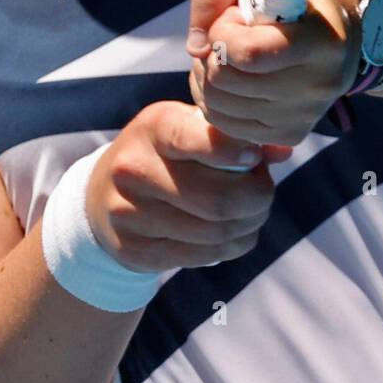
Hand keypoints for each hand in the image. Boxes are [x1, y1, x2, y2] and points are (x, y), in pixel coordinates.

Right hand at [85, 100, 291, 272]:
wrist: (101, 196)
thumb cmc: (163, 153)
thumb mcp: (188, 127)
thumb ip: (233, 134)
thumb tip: (282, 150)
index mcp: (153, 127)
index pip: (201, 139)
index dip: (239, 151)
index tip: (256, 157)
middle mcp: (135, 168)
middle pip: (218, 199)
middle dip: (258, 198)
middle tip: (264, 190)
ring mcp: (130, 213)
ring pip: (215, 232)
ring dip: (249, 225)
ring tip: (254, 212)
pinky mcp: (135, 250)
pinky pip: (202, 256)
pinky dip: (232, 246)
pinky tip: (236, 233)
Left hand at [186, 0, 361, 152]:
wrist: (339, 32)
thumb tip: (195, 48)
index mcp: (320, 40)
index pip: (248, 53)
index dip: (223, 33)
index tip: (232, 17)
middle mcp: (317, 84)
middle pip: (226, 82)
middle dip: (212, 54)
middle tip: (228, 38)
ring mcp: (304, 115)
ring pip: (219, 107)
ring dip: (208, 78)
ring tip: (229, 57)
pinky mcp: (290, 135)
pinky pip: (226, 126)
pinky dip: (217, 102)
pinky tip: (233, 81)